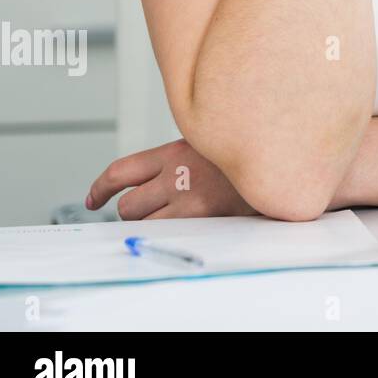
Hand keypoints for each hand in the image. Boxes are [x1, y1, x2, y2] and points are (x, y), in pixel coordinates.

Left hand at [85, 138, 258, 219]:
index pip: (121, 171)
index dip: (100, 188)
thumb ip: (179, 158)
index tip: (95, 199)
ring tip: (178, 216)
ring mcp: (190, 199)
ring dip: (154, 225)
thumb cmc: (247, 152)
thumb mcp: (209, 143)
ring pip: (146, 225)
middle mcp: (177, 174)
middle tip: (153, 211)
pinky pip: (171, 234)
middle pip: (128, 205)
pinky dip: (174, 234)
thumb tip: (150, 179)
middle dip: (135, 213)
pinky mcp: (205, 218)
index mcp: (176, 150)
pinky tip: (193, 225)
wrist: (282, 163)